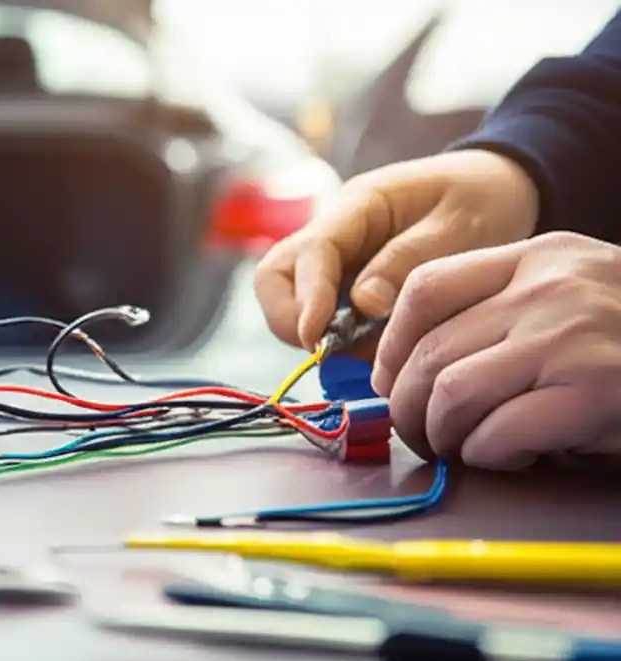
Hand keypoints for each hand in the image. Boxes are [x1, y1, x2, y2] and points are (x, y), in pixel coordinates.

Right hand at [254, 150, 539, 350]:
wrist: (501, 189)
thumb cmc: (481, 198)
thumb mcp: (459, 225)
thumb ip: (407, 262)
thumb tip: (363, 306)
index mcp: (358, 207)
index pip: (310, 252)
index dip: (307, 299)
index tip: (316, 338)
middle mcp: (334, 234)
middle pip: (276, 278)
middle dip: (290, 318)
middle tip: (329, 349)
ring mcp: (337, 261)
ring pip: (290, 301)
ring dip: (314, 334)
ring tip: (364, 354)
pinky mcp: (349, 287)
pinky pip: (324, 317)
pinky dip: (339, 341)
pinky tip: (376, 352)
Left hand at [371, 232, 620, 469]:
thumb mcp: (571, 301)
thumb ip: (502, 314)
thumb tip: (404, 374)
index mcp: (540, 257)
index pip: (426, 289)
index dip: (391, 345)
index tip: (393, 381)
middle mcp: (552, 288)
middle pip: (428, 351)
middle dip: (409, 408)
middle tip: (424, 436)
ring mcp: (573, 336)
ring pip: (450, 392)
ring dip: (443, 435)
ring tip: (464, 449)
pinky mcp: (595, 390)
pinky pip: (496, 433)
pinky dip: (488, 456)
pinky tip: (513, 457)